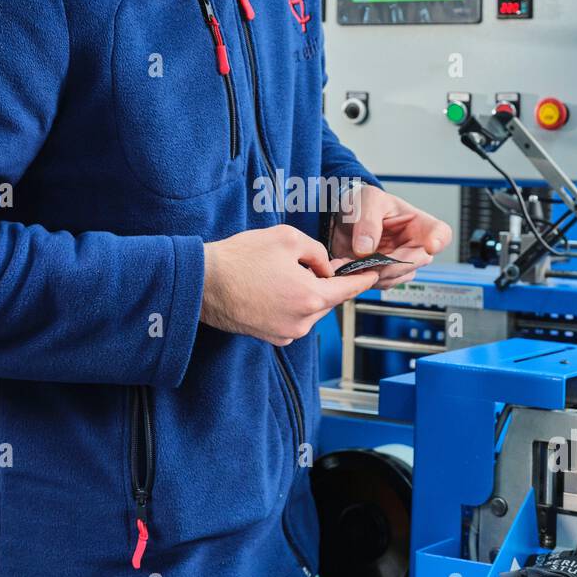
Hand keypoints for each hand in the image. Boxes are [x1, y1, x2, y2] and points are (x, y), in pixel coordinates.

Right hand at [200, 224, 379, 345]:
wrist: (203, 283)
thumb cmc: (240, 259)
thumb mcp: (287, 239)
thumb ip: (317, 252)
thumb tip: (325, 266)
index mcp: (310, 298)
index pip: (348, 290)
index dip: (362, 279)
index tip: (373, 275)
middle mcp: (302, 322)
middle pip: (328, 300)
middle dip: (327, 283)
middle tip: (319, 264)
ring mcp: (286, 333)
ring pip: (310, 310)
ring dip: (307, 293)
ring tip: (285, 273)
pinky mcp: (271, 337)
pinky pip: (293, 318)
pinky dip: (292, 304)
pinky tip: (273, 287)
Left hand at [328, 185, 452, 289]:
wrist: (347, 218)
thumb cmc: (365, 203)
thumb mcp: (366, 201)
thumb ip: (368, 222)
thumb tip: (366, 251)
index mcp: (419, 223)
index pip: (440, 234)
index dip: (438, 241)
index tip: (430, 245)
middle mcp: (416, 246)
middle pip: (416, 262)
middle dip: (390, 263)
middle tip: (366, 259)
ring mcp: (403, 264)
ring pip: (397, 277)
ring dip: (374, 272)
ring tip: (352, 259)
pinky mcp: (387, 275)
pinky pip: (381, 283)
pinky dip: (365, 278)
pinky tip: (352, 266)